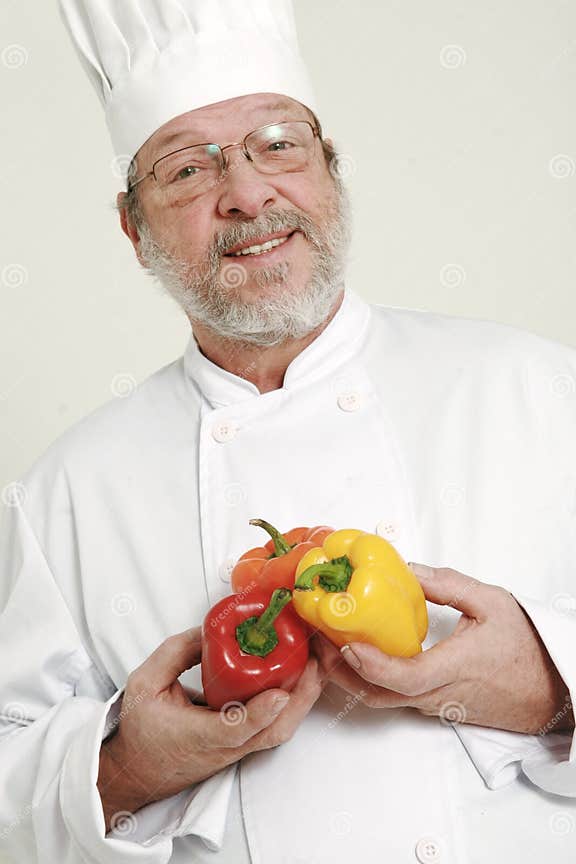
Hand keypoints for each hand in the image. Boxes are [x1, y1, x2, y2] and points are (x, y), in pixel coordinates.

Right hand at [98, 626, 321, 829]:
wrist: (136, 773)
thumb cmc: (140, 732)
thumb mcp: (143, 684)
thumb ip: (174, 653)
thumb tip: (207, 629)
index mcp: (196, 735)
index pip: (232, 729)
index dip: (258, 713)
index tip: (278, 694)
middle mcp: (223, 747)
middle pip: (272, 732)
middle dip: (301, 698)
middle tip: (316, 660)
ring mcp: (236, 750)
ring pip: (278, 732)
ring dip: (302, 700)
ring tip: (316, 663)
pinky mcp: (241, 746)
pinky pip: (273, 728)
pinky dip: (293, 704)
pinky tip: (301, 678)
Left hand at [311, 564, 573, 735]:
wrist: (552, 690)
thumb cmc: (526, 648)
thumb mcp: (492, 603)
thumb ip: (448, 584)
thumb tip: (408, 570)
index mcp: (455, 668)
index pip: (404, 678)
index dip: (370, 664)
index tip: (345, 643)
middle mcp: (438, 695)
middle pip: (377, 695)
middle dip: (339, 670)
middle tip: (316, 638)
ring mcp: (434, 705)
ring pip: (381, 700)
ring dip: (348, 675)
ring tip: (326, 642)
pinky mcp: (434, 708)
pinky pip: (393, 699)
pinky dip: (367, 679)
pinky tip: (356, 653)